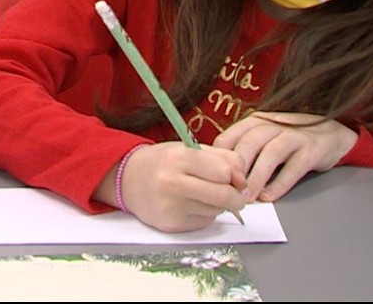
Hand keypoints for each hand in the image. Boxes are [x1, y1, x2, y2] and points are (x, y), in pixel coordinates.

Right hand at [99, 142, 246, 232]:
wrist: (128, 180)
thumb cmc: (163, 162)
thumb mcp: (190, 149)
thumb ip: (223, 158)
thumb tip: (244, 182)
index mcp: (178, 157)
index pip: (224, 171)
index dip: (235, 176)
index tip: (233, 177)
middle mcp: (172, 182)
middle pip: (224, 195)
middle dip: (237, 197)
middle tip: (236, 195)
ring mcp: (171, 206)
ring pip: (217, 210)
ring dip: (218, 204)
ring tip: (203, 194)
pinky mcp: (172, 224)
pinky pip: (204, 221)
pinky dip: (205, 214)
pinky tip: (190, 204)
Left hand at [214, 111, 357, 201]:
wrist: (330, 135)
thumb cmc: (288, 140)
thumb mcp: (262, 139)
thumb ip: (242, 151)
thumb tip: (216, 174)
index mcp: (254, 122)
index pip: (229, 137)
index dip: (219, 159)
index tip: (213, 180)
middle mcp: (272, 125)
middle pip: (248, 143)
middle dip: (237, 169)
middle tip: (229, 191)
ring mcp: (294, 136)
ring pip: (270, 154)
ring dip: (257, 177)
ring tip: (247, 197)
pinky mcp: (311, 150)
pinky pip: (294, 167)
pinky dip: (280, 183)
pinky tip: (270, 196)